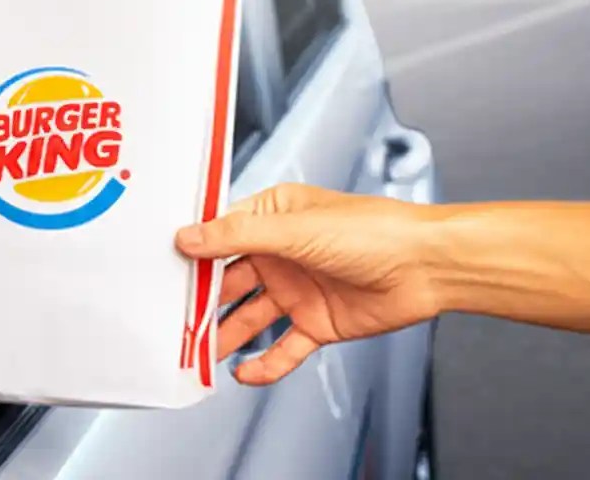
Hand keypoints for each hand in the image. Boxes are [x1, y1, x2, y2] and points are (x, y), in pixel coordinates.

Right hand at [175, 184, 440, 384]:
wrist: (428, 267)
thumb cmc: (374, 230)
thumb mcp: (296, 228)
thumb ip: (238, 235)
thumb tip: (189, 237)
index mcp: (274, 216)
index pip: (221, 233)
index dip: (192, 250)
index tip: (161, 266)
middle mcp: (281, 252)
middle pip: (228, 279)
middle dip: (201, 299)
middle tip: (172, 316)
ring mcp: (297, 288)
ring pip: (249, 316)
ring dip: (225, 334)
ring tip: (198, 352)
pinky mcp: (317, 321)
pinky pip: (282, 346)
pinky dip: (263, 362)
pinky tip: (244, 372)